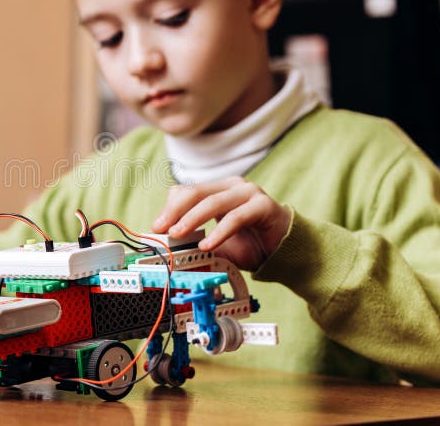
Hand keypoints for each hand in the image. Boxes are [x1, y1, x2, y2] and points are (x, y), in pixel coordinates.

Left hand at [152, 176, 290, 270]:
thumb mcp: (214, 243)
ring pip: (213, 202)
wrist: (283, 253)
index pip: (186, 191)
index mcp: (217, 190)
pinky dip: (219, 232)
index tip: (156, 227)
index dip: (169, 208)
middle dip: (175, 211)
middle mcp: (232, 186)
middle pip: (195, 192)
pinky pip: (236, 217)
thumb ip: (194, 239)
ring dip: (192, 219)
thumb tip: (165, 243)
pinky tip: (208, 245)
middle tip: (162, 229)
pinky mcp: (264, 206)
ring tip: (178, 235)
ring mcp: (249, 193)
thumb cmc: (248, 245)